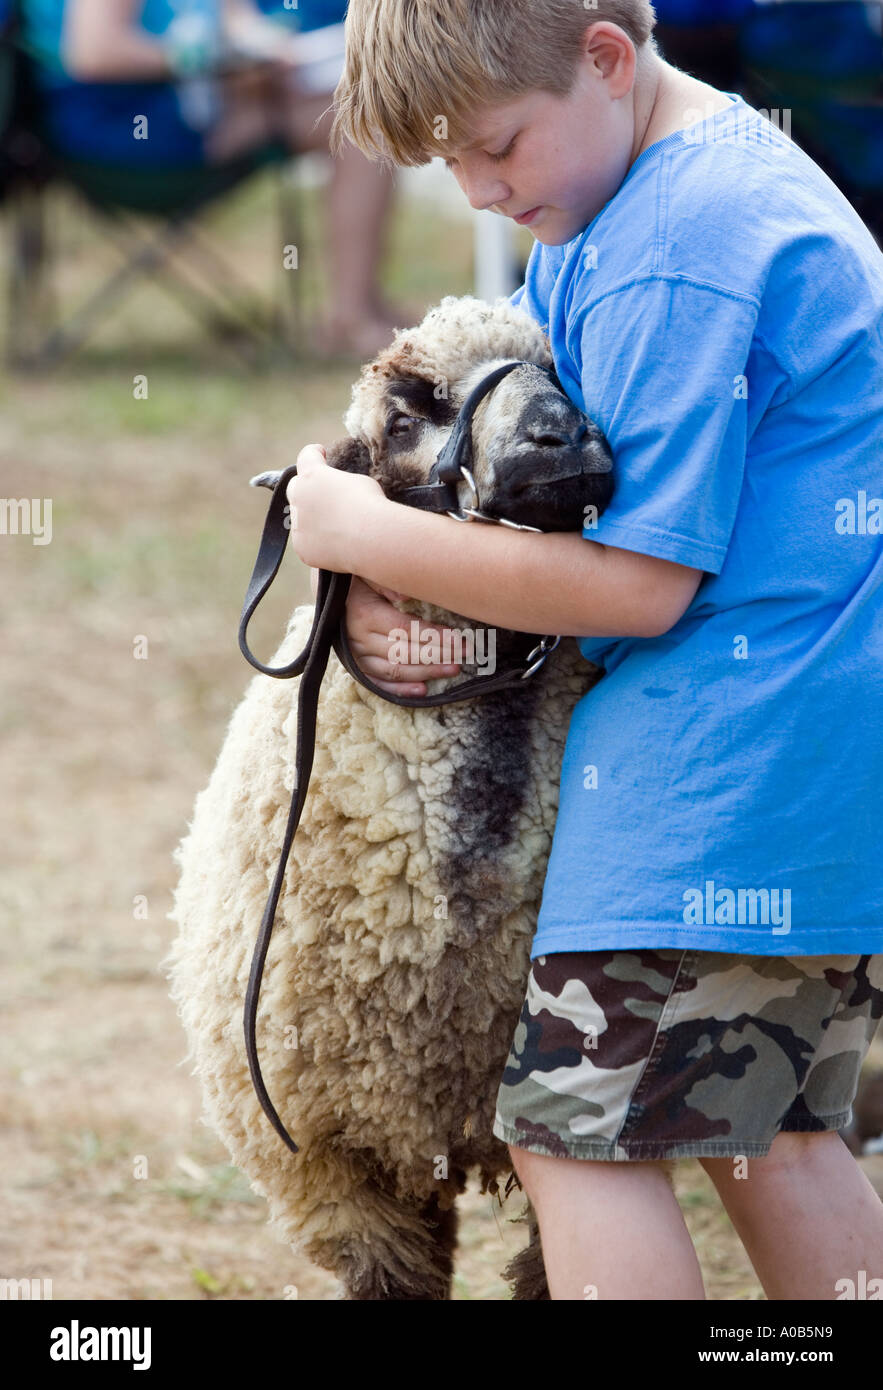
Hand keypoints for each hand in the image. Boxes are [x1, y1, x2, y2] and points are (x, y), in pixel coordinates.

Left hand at [286, 444, 386, 572]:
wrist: (372, 538)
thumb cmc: (370, 505)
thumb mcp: (358, 482)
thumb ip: (340, 483)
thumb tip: (337, 493)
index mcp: (313, 475)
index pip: (306, 456)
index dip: (314, 453)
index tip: (320, 453)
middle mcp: (299, 497)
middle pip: (296, 488)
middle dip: (307, 488)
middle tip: (324, 495)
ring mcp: (298, 525)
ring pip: (300, 518)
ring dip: (312, 517)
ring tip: (336, 525)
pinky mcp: (302, 548)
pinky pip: (306, 542)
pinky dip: (316, 541)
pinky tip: (335, 542)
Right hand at [344, 576, 461, 696]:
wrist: (328, 592)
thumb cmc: (355, 578)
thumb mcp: (367, 571)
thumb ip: (386, 580)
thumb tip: (405, 595)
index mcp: (364, 614)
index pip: (406, 629)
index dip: (434, 636)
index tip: (460, 640)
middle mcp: (358, 639)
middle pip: (404, 652)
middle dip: (437, 655)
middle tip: (464, 655)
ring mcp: (356, 656)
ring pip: (394, 670)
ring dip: (425, 673)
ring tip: (452, 670)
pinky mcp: (356, 667)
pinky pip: (378, 683)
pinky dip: (400, 690)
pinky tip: (423, 691)